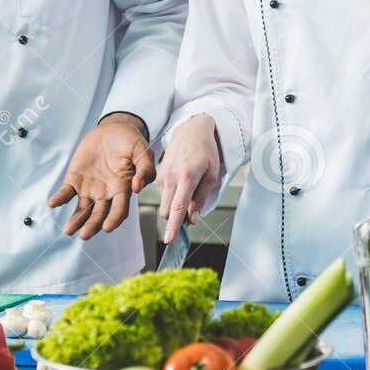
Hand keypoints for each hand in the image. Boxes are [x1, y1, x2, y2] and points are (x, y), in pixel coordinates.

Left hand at [49, 114, 154, 239]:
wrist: (113, 130)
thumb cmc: (130, 143)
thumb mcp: (143, 152)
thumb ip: (145, 169)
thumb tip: (137, 188)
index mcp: (123, 189)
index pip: (119, 210)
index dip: (114, 219)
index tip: (107, 227)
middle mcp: (106, 193)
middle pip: (98, 214)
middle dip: (92, 226)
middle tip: (84, 235)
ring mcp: (89, 188)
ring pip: (82, 209)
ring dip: (76, 220)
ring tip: (69, 230)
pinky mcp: (75, 179)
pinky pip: (66, 192)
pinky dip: (59, 199)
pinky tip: (53, 203)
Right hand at [155, 115, 221, 243]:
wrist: (191, 131)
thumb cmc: (206, 152)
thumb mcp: (211, 175)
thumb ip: (201, 198)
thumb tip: (192, 219)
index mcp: (187, 177)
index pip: (178, 207)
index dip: (174, 226)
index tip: (169, 239)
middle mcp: (171, 177)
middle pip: (168, 211)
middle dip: (177, 218)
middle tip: (193, 209)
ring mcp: (162, 176)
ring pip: (165, 204)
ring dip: (175, 206)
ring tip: (190, 189)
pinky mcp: (158, 175)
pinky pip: (164, 194)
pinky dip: (172, 195)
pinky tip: (182, 181)